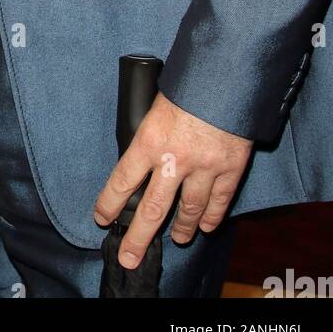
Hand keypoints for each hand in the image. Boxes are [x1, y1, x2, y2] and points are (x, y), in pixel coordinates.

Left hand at [93, 92, 252, 267]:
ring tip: (176, 238)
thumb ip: (149, 131)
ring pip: (189, 211)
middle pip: (153, 209)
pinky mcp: (230, 168)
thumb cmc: (188, 82)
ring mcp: (204, 167)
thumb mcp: (155, 103)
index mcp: (149, 139)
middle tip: (129, 256)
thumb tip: (142, 154)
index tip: (102, 217)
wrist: (227, 75)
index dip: (110, 203)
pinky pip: (219, 202)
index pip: (122, 180)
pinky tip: (207, 226)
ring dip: (181, 229)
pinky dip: (212, 217)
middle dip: (138, 237)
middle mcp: (174, 159)